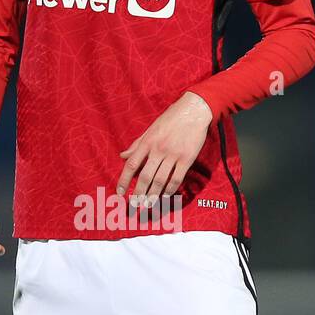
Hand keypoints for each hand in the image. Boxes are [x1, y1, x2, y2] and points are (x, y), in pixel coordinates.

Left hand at [115, 92, 212, 206]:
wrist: (194, 110)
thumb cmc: (171, 119)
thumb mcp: (151, 128)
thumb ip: (137, 144)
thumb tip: (122, 156)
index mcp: (148, 141)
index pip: (132, 164)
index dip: (124, 180)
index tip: (120, 192)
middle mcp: (159, 149)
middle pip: (145, 176)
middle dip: (139, 192)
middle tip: (135, 204)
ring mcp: (173, 155)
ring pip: (160, 180)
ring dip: (153, 194)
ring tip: (148, 203)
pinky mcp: (187, 159)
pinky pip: (177, 178)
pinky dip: (170, 189)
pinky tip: (166, 195)